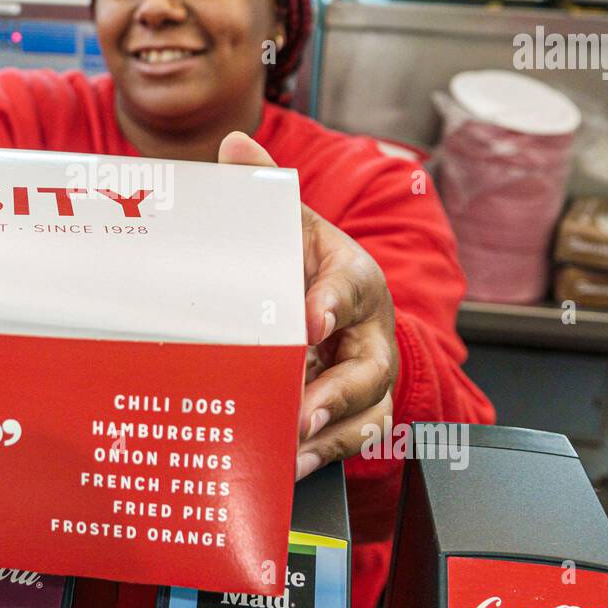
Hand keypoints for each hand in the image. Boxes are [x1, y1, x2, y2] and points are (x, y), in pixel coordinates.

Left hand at [217, 131, 396, 481]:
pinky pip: (354, 437)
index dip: (333, 305)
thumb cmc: (311, 263)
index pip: (351, 288)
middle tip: (300, 405)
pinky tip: (292, 462)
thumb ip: (266, 187)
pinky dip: (325, 453)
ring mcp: (371, 376)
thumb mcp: (292, 224)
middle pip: (367, 365)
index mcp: (356, 277)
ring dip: (329, 430)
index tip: (311, 320)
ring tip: (293, 444)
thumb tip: (236, 144)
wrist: (341, 303)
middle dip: (335, 389)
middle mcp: (372, 331)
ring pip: (365, 410)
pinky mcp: (363, 411)